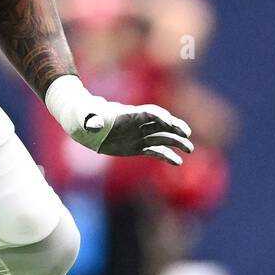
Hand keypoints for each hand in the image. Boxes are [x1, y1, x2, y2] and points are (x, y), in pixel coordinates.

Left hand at [45, 75, 192, 165]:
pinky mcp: (137, 147)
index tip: (169, 122)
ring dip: (176, 142)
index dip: (159, 116)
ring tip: (190, 149)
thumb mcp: (86, 118)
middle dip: (175, 127)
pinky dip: (167, 156)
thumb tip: (92, 125)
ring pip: (162, 137)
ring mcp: (139, 136)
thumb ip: (92, 120)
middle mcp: (137, 124)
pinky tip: (178, 162)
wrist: (84, 124)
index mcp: (128, 114)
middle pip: (161, 123)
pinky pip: (155, 151)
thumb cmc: (84, 117)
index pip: (148, 113)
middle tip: (187, 134)